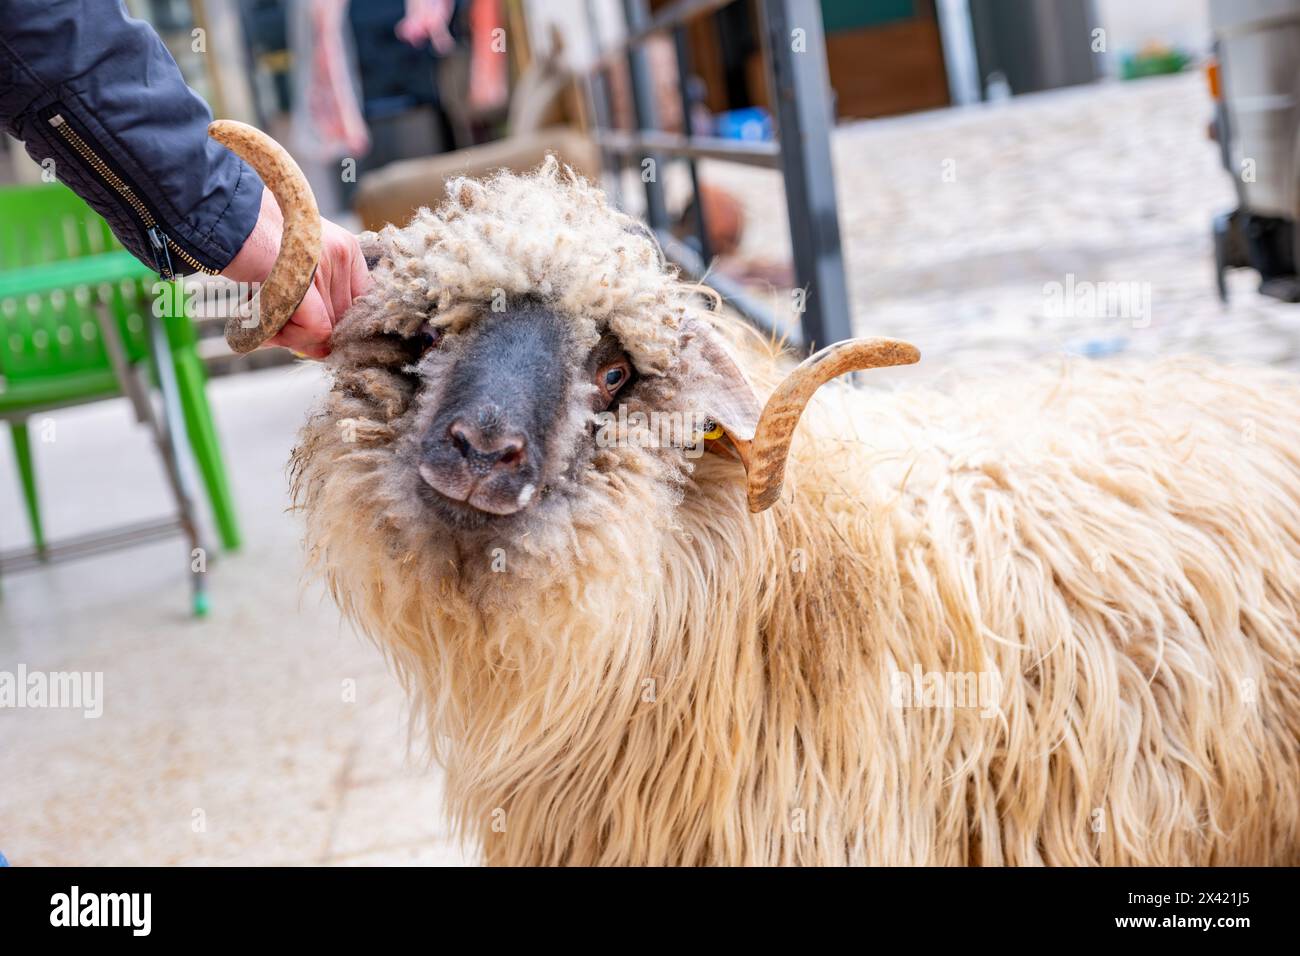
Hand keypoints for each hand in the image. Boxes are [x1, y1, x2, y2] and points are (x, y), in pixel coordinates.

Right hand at [223, 186, 369, 358]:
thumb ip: (314, 306)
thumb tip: (324, 352)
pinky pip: (315, 329)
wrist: (219, 215)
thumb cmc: (251, 247)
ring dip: (289, 333)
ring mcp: (327, 262)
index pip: (357, 308)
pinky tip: (260, 318)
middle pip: (341, 322)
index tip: (295, 322)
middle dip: (305, 331)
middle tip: (269, 315)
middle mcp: (342, 253)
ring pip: (327, 330)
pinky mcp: (308, 277)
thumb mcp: (294, 271)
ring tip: (258, 310)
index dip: (327, 325)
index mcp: (346, 250)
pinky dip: (286, 335)